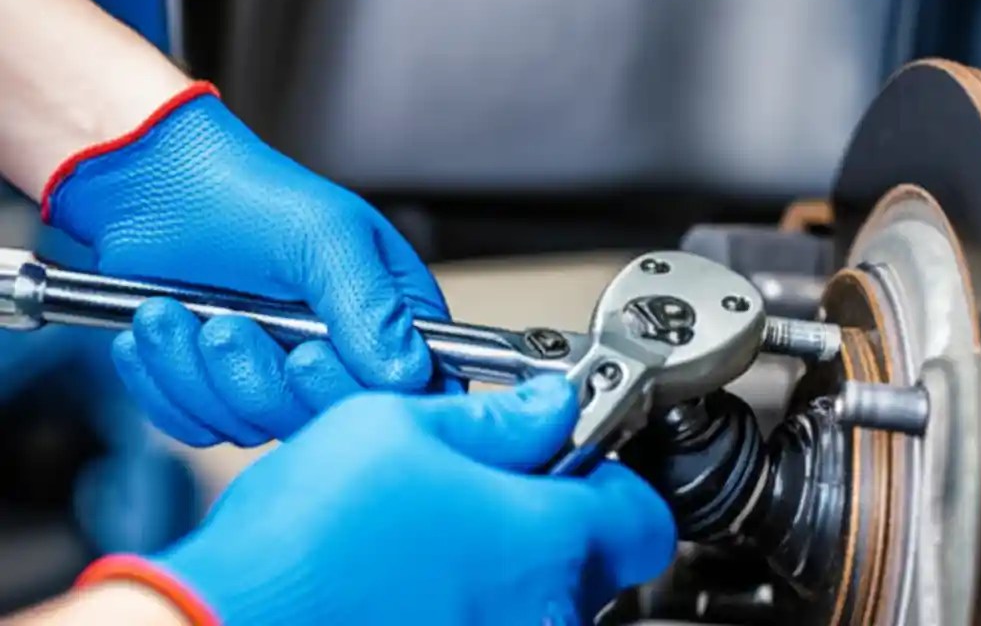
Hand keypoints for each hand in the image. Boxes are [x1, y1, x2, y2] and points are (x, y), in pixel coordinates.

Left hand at [41, 84, 457, 445]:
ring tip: (176, 311)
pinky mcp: (221, 392)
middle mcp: (343, 355)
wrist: (151, 184)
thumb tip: (407, 374)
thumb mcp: (327, 237)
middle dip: (262, 378)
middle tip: (229, 324)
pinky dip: (168, 381)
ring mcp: (281, 377)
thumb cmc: (249, 195)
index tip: (307, 356)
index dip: (361, 393)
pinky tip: (159, 327)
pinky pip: (201, 426)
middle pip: (323, 419)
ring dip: (202, 372)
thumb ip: (374, 306)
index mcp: (392, 315)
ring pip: (255, 427)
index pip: (414, 390)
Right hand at [138, 375, 675, 624]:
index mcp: (546, 540)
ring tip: (431, 544)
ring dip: (505, 572)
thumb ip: (496, 419)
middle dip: (548, 523)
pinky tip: (411, 592)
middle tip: (483, 495)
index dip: (612, 480)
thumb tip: (547, 409)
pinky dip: (469, 611)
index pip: (643, 515)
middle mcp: (544, 616)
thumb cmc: (302, 545)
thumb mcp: (397, 429)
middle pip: (595, 563)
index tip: (574, 463)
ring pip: (543, 606)